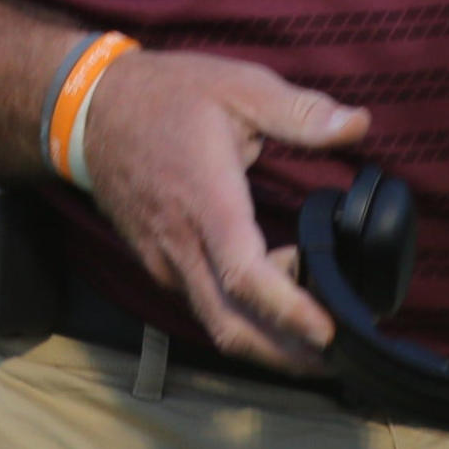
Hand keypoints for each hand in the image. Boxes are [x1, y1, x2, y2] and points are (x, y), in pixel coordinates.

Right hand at [75, 50, 368, 375]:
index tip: (329, 332)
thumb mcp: (239, 87)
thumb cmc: (168, 95)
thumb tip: (358, 124)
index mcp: (206, 200)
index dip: (288, 311)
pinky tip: (276, 306)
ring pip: (217, 323)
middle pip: (232, 325)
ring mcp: (166, 260)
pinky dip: (243, 319)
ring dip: (268, 343)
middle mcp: (181, 243)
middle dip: (287, 355)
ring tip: (318, 340)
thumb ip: (299, 112)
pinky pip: (203, 305)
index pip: (245, 276)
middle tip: (341, 361)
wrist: (91, 109)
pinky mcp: (159, 264)